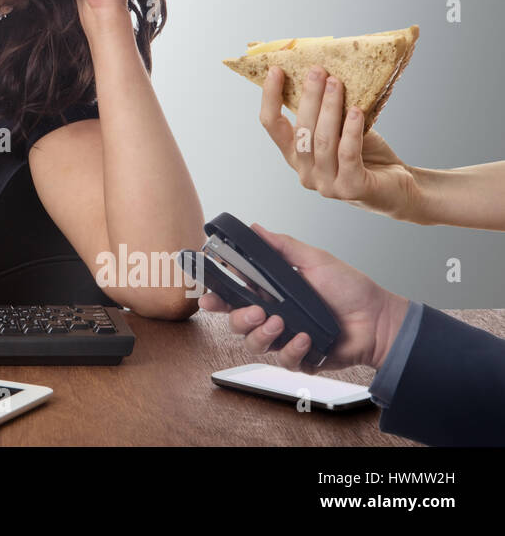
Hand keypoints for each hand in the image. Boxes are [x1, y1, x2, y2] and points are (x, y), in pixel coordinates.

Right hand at [198, 223, 408, 371]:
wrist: (379, 320)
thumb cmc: (350, 289)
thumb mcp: (315, 260)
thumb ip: (282, 246)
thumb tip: (256, 228)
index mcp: (271, 291)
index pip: (234, 294)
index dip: (216, 296)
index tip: (208, 296)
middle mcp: (273, 314)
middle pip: (236, 322)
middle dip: (239, 318)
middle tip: (257, 311)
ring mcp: (284, 337)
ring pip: (253, 343)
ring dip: (263, 334)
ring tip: (281, 323)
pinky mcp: (300, 357)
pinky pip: (282, 359)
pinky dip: (292, 349)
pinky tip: (305, 338)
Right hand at [258, 65, 423, 222]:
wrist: (398, 188)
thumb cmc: (367, 156)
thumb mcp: (339, 132)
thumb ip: (326, 115)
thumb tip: (322, 75)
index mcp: (295, 157)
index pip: (272, 126)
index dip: (270, 98)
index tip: (275, 70)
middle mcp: (305, 173)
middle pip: (300, 131)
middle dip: (308, 97)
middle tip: (317, 71)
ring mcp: (326, 184)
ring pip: (322, 141)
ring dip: (329, 108)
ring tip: (336, 83)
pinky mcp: (350, 188)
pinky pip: (348, 154)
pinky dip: (351, 130)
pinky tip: (356, 111)